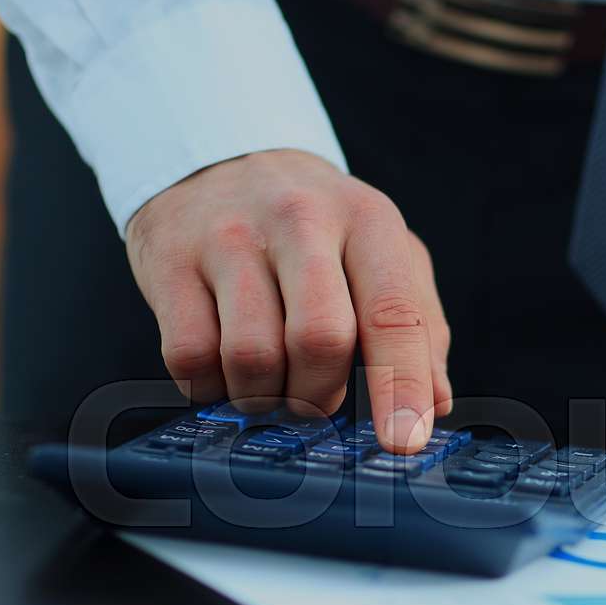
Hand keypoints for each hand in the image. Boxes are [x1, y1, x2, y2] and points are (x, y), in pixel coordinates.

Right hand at [125, 149, 451, 452]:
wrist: (217, 161)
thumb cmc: (318, 229)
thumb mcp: (381, 254)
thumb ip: (418, 325)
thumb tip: (437, 405)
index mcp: (368, 221)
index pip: (393, 314)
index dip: (403, 386)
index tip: (404, 443)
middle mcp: (299, 221)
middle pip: (319, 339)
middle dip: (320, 394)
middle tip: (315, 401)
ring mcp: (228, 238)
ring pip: (251, 356)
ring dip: (264, 396)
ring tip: (269, 383)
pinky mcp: (168, 260)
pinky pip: (189, 356)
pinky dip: (209, 386)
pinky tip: (222, 370)